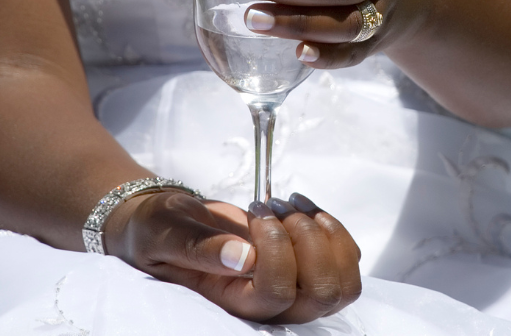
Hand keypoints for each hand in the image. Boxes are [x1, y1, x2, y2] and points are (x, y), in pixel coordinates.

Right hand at [109, 190, 361, 322]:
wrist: (172, 224)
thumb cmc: (163, 231)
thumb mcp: (167, 234)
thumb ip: (199, 248)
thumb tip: (243, 257)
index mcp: (234, 302)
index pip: (277, 295)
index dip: (277, 252)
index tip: (255, 212)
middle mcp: (271, 304)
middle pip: (322, 294)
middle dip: (310, 241)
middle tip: (277, 208)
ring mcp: (295, 288)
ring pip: (343, 283)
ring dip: (327, 235)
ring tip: (293, 206)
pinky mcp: (310, 267)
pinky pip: (347, 259)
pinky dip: (334, 228)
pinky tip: (303, 206)